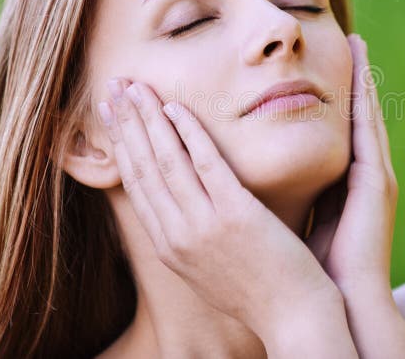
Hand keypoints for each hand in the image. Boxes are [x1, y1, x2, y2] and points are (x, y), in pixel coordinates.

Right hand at [97, 78, 342, 339]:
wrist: (293, 319)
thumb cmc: (258, 291)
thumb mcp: (208, 267)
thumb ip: (191, 235)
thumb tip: (181, 206)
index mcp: (170, 247)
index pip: (136, 186)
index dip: (120, 147)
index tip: (110, 115)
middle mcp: (178, 236)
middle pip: (143, 168)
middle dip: (124, 124)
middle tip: (113, 86)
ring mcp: (205, 226)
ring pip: (166, 161)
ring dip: (147, 119)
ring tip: (135, 86)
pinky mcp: (236, 215)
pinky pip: (207, 163)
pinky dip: (189, 133)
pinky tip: (177, 107)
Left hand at [304, 34, 404, 357]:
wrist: (338, 306)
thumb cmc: (309, 270)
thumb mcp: (293, 220)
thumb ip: (285, 195)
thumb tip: (249, 177)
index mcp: (342, 184)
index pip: (336, 129)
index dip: (333, 96)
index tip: (320, 64)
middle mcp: (363, 175)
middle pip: (356, 115)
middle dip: (354, 77)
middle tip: (351, 36)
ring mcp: (374, 178)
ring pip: (367, 116)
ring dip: (364, 78)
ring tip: (359, 40)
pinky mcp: (378, 184)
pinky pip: (370, 132)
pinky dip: (367, 101)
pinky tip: (363, 72)